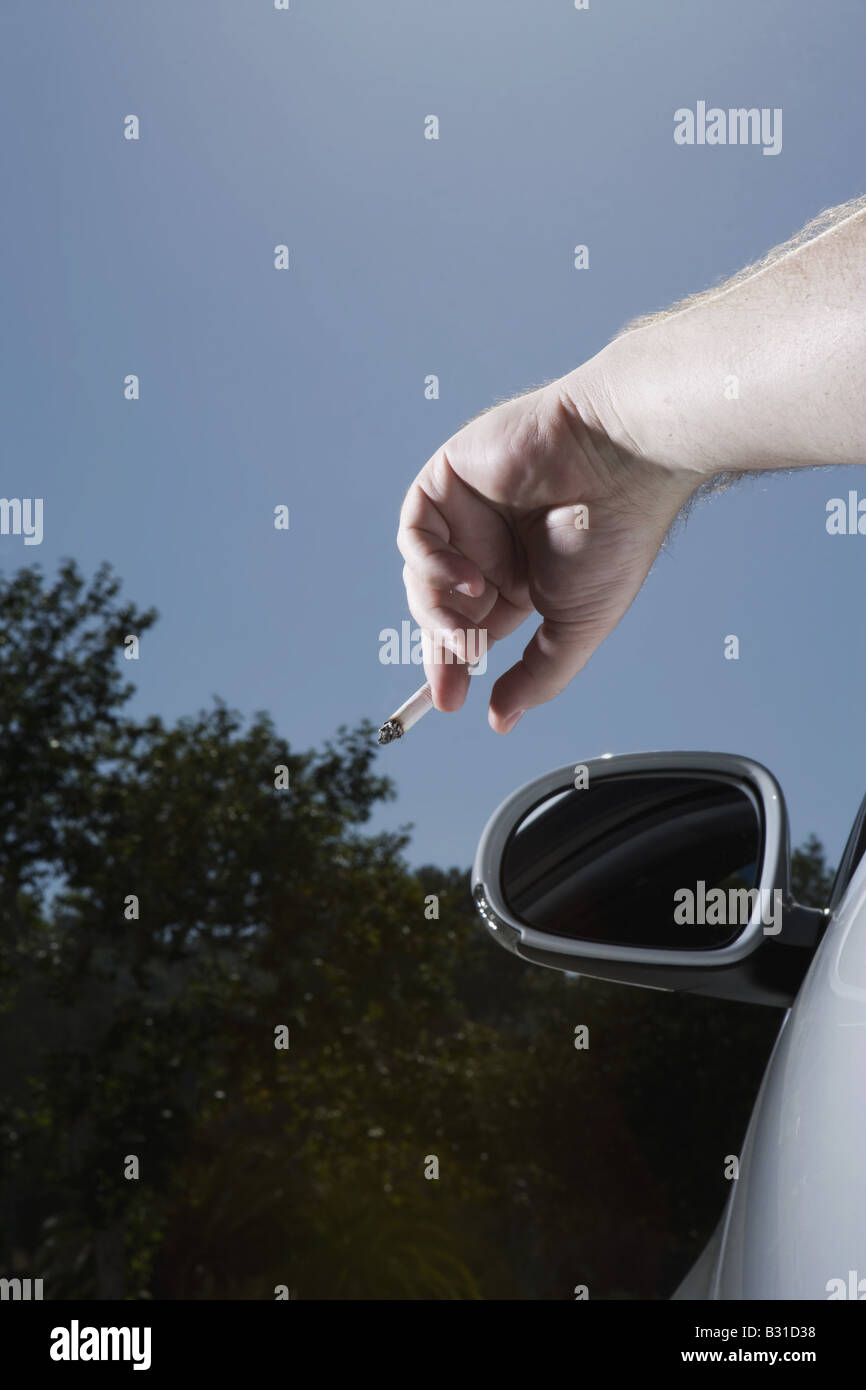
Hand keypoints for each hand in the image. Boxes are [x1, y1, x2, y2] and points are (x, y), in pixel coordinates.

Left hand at [397, 360, 698, 731]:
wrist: (622, 462)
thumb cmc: (614, 536)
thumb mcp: (576, 625)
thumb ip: (537, 675)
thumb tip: (499, 720)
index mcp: (520, 580)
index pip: (471, 630)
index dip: (454, 667)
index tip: (452, 703)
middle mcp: (489, 548)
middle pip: (439, 609)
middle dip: (444, 646)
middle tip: (456, 674)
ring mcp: (466, 514)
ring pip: (421, 577)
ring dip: (438, 612)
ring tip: (470, 628)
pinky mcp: (447, 479)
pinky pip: (414, 533)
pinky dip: (431, 565)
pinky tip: (468, 582)